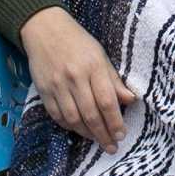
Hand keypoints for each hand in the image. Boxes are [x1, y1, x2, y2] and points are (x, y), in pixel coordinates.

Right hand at [21, 6, 135, 152]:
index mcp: (93, 66)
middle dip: (103, 134)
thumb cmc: (77, 41)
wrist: (44, 29)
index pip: (107, 101)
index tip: (121, 134)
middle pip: (91, 113)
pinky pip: (57, 115)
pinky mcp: (43, 90)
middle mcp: (75, 77)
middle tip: (112, 146)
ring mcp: (57, 85)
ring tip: (97, 140)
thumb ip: (114, 80)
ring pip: (73, 118)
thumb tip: (131, 100)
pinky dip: (69, 126)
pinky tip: (79, 129)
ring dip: (87, 133)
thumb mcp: (100, 55)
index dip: (115, 121)